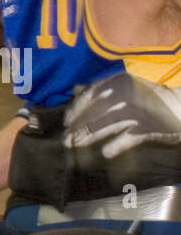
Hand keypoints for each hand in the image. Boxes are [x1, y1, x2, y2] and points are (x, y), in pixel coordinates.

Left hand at [63, 73, 180, 158]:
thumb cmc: (147, 97)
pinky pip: (126, 139)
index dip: (74, 110)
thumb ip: (99, 88)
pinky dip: (114, 147)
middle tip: (66, 140)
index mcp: (117, 82)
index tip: (66, 122)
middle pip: (93, 114)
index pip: (88, 96)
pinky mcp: (146, 128)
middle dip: (77, 128)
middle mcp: (124, 95)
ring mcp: (135, 112)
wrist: (180, 105)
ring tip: (75, 146)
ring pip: (104, 126)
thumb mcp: (124, 86)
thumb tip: (75, 90)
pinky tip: (105, 152)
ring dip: (86, 138)